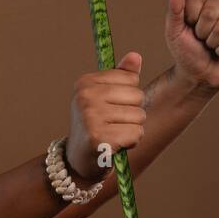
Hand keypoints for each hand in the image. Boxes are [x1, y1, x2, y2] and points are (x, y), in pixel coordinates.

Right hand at [65, 53, 145, 179]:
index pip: (131, 79)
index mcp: (86, 82)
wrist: (79, 161)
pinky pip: (136, 134)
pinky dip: (131, 143)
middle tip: (113, 125)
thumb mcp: (106, 98)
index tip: (111, 108)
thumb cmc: (96, 126)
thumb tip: (135, 56)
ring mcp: (90, 117)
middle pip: (137, 97)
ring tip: (114, 135)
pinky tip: (115, 146)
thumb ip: (121, 76)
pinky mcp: (98, 138)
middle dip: (132, 114)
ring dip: (132, 130)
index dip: (129, 97)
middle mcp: (85, 96)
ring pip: (139, 116)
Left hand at [164, 0, 218, 90]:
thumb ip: (174, 9)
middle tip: (202, 39)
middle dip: (203, 32)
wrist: (198, 75)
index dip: (190, 17)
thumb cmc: (186, 52)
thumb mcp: (173, 32)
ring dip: (214, 42)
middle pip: (213, 9)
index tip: (189, 27)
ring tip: (212, 46)